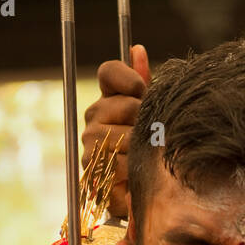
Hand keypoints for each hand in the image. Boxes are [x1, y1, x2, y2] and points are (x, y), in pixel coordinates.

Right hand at [81, 44, 149, 218]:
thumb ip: (146, 85)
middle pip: (123, 105)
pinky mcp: (91, 171)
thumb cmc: (150, 152)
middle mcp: (95, 117)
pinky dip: (131, 171)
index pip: (109, 72)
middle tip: (151, 136)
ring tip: (143, 158)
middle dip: (144, 121)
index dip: (127, 77)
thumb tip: (137, 49)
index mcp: (110, 99)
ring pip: (121, 135)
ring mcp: (90, 143)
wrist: (145, 195)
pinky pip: (116, 163)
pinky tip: (134, 175)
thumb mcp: (154, 117)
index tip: (141, 90)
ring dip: (139, 149)